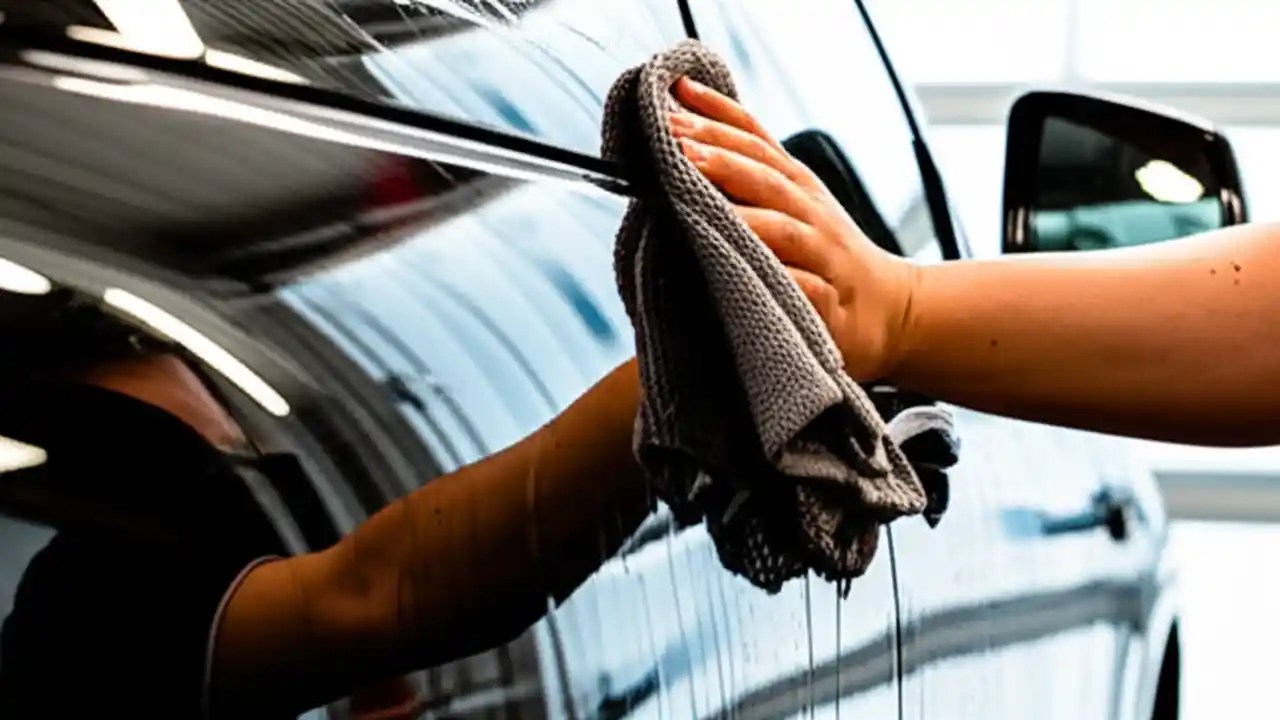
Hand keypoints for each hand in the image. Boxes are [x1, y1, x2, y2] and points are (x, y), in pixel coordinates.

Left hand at [669, 77, 917, 381]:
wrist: (888, 304)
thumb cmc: (822, 253)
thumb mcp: (790, 204)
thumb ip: (749, 176)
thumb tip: (687, 143)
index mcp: (795, 184)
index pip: (755, 139)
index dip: (719, 113)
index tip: (675, 91)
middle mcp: (810, 211)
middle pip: (764, 175)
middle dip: (719, 155)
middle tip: (673, 137)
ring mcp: (822, 254)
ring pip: (781, 228)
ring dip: (740, 214)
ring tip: (697, 205)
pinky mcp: (830, 302)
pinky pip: (804, 288)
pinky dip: (780, 278)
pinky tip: (746, 274)